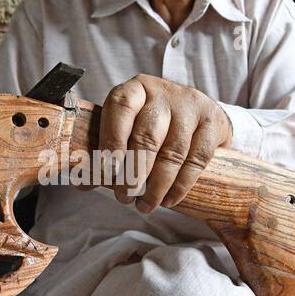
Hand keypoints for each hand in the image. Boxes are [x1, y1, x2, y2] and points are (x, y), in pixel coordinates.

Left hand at [98, 74, 232, 212]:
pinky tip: (169, 200)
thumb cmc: (153, 125)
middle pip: (148, 135)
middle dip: (134, 171)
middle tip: (124, 197)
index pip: (121, 108)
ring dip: (157, 185)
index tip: (107, 171)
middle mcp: (163, 93)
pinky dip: (181, 185)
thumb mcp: (128, 129)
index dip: (112, 139)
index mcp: (135, 89)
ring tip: (145, 205)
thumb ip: (106, 152)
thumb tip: (82, 182)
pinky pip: (196, 160)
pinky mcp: (212, 122)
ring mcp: (190, 106)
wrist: (198, 114)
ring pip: (173, 152)